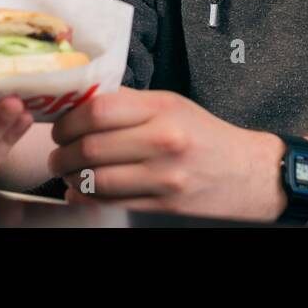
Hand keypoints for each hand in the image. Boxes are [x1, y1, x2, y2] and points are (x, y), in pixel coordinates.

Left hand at [47, 88, 286, 221]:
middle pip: (90, 146)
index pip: (98, 110)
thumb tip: (83, 100)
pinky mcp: (164, 206)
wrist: (249, 174)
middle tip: (57, 152)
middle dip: (62, 151)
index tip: (61, 125)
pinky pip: (110, 204)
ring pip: (95, 179)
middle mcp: (164, 141)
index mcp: (163, 109)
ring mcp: (164, 177)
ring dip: (71, 177)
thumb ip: (130, 102)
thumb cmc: (208, 137)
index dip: (68, 119)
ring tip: (69, 172)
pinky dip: (86, 199)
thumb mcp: (174, 106)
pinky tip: (83, 191)